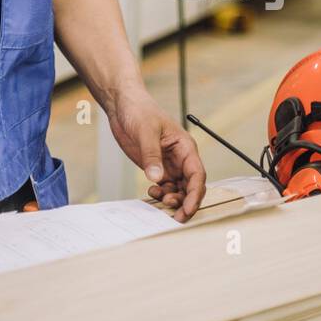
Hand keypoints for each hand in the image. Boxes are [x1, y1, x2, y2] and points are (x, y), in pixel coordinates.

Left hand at [106, 88, 205, 221]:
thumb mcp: (145, 131)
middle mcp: (180, 158)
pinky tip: (152, 193)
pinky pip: (164, 186)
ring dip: (173, 198)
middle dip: (185, 202)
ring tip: (159, 199)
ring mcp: (168, 163)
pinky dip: (161, 194)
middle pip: (190, 186)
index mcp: (185, 147)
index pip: (197, 175)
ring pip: (178, 189)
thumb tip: (157, 178)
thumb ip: (151, 155)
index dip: (195, 194)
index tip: (189, 208)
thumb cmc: (139, 110)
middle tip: (175, 216)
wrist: (123, 105)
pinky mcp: (156, 167)